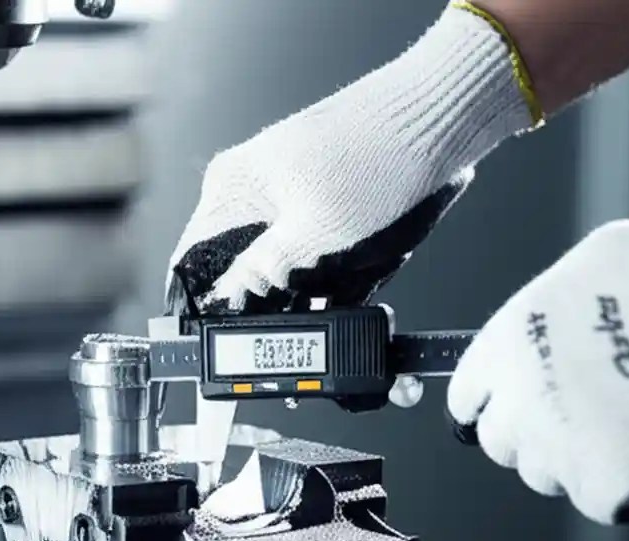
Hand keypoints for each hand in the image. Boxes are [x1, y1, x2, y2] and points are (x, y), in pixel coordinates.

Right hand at [165, 5, 535, 316]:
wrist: (437, 117)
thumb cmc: (377, 157)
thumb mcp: (315, 231)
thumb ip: (265, 269)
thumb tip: (231, 296)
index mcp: (233, 187)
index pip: (191, 257)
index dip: (204, 302)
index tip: (222, 335)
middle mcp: (251, 187)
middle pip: (236, 264)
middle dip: (262, 301)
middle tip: (286, 329)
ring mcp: (286, 191)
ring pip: (277, 261)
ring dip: (300, 288)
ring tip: (328, 299)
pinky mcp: (318, 197)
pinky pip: (308, 248)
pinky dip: (326, 272)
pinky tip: (348, 287)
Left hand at [448, 202, 628, 523]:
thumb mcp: (585, 272)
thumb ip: (544, 319)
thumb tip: (535, 343)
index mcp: (508, 340)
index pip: (467, 397)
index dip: (491, 406)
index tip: (507, 414)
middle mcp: (522, 395)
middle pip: (502, 444)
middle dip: (535, 436)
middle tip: (583, 419)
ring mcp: (561, 442)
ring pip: (546, 476)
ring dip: (578, 460)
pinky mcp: (607, 481)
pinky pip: (598, 501)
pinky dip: (624, 487)